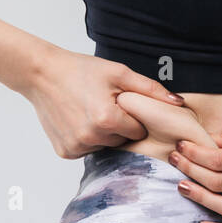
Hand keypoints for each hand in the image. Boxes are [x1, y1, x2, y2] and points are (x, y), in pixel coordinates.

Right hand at [24, 48, 185, 158]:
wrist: (42, 74)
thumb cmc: (81, 70)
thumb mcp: (119, 73)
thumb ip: (150, 89)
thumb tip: (179, 103)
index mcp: (107, 119)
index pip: (138, 130)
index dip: (132, 115)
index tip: (120, 102)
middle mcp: (91, 137)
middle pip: (122, 141)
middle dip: (119, 126)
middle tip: (104, 104)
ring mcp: (76, 147)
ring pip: (106, 147)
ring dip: (104, 134)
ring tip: (90, 110)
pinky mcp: (65, 152)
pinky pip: (88, 150)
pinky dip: (87, 139)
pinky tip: (79, 119)